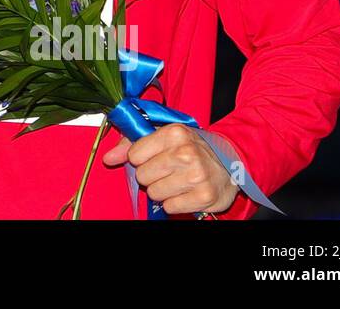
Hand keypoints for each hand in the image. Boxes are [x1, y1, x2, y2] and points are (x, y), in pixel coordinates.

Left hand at [102, 123, 239, 215]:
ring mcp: (196, 175)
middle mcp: (186, 152)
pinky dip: (175, 203)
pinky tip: (185, 192)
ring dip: (162, 190)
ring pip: (154, 193)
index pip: (134, 155)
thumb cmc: (192, 148)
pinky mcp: (204, 196)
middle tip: (167, 171)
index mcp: (174, 133)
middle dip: (151, 176)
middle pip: (143, 175)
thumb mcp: (164, 137)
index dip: (141, 159)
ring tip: (177, 181)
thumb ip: (131, 144)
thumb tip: (108, 158)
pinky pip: (170, 207)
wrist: (231, 164)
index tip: (154, 157)